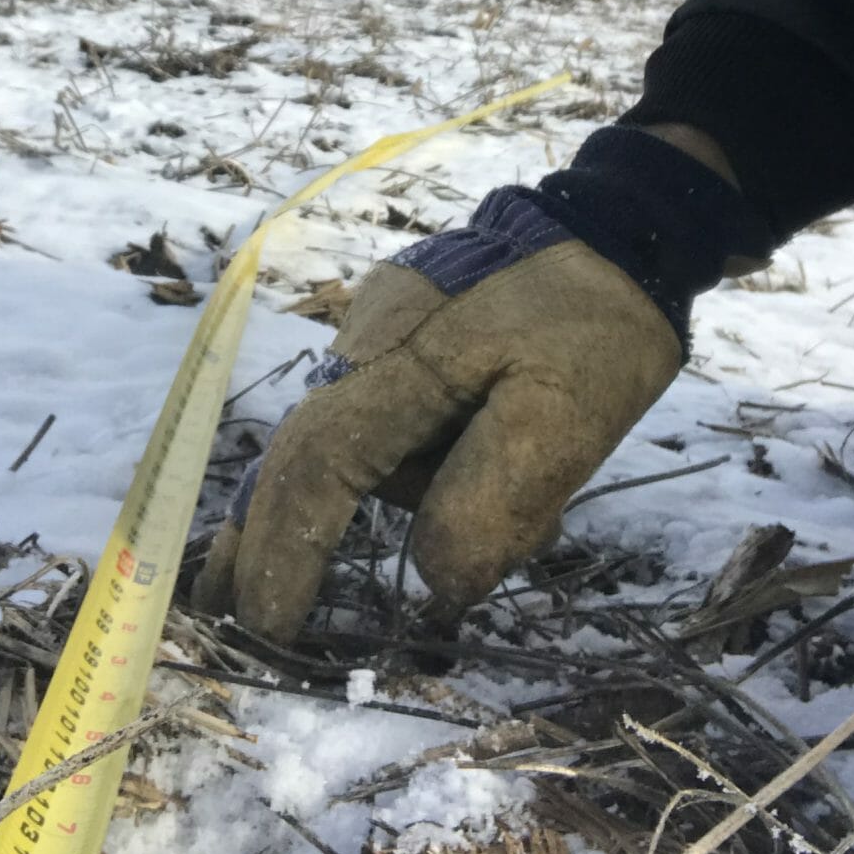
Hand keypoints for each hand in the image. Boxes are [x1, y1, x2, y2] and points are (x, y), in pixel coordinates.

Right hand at [194, 238, 680, 643]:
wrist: (624, 223)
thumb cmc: (599, 324)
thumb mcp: (570, 417)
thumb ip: (494, 500)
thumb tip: (435, 584)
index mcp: (399, 360)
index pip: (318, 467)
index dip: (285, 550)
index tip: (267, 629)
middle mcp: (367, 340)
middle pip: (299, 451)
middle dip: (262, 534)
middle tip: (230, 614)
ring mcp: (382, 329)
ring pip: (349, 438)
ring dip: (358, 500)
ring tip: (405, 542)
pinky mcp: (407, 331)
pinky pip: (375, 413)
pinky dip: (372, 465)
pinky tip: (415, 486)